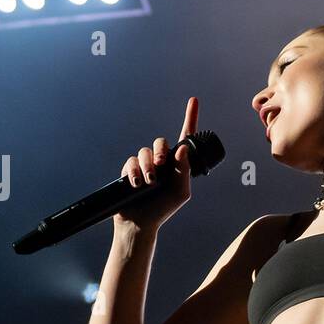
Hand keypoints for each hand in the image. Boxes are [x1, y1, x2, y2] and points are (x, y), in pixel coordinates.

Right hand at [113, 96, 198, 231]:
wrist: (140, 223)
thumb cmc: (163, 210)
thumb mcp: (181, 192)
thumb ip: (184, 170)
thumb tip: (182, 148)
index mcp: (177, 165)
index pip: (185, 137)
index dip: (190, 118)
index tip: (194, 101)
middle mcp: (161, 162)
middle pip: (161, 142)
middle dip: (160, 151)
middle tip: (161, 165)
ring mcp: (144, 165)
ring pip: (144, 151)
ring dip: (147, 166)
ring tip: (148, 182)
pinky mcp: (129, 170)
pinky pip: (131, 161)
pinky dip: (134, 171)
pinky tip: (136, 184)